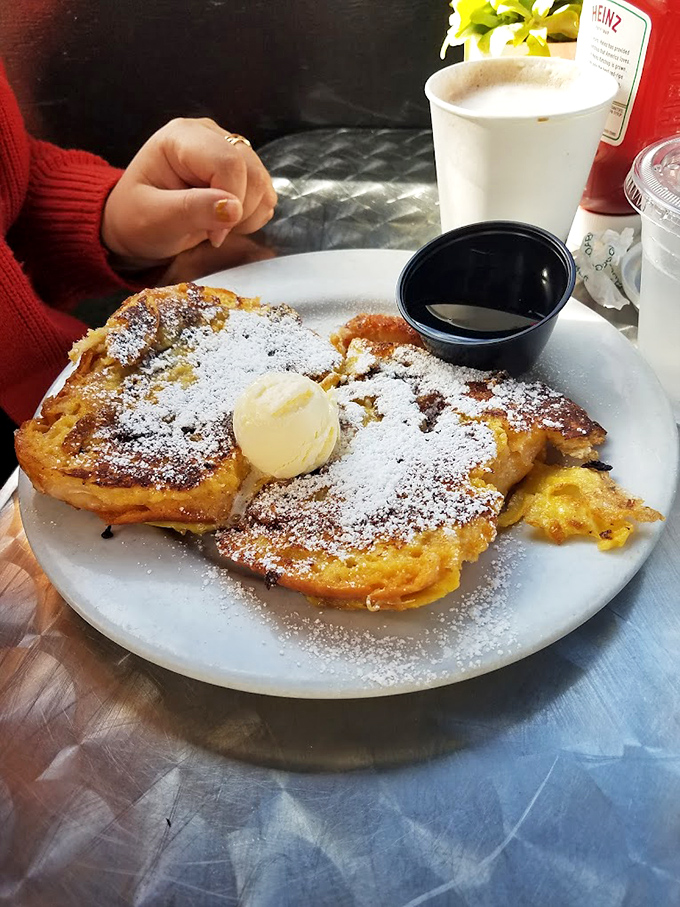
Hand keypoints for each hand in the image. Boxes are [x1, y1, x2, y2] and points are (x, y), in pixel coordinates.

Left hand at [101, 117, 276, 269]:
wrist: (136, 226)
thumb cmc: (137, 220)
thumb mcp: (154, 219)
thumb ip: (191, 210)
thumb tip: (233, 208)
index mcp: (181, 137)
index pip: (228, 163)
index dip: (229, 203)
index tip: (211, 235)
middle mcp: (209, 135)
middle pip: (252, 171)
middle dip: (240, 211)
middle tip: (212, 232)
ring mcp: (228, 150)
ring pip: (263, 183)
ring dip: (248, 215)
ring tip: (216, 226)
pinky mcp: (241, 170)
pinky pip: (265, 194)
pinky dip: (253, 216)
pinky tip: (226, 221)